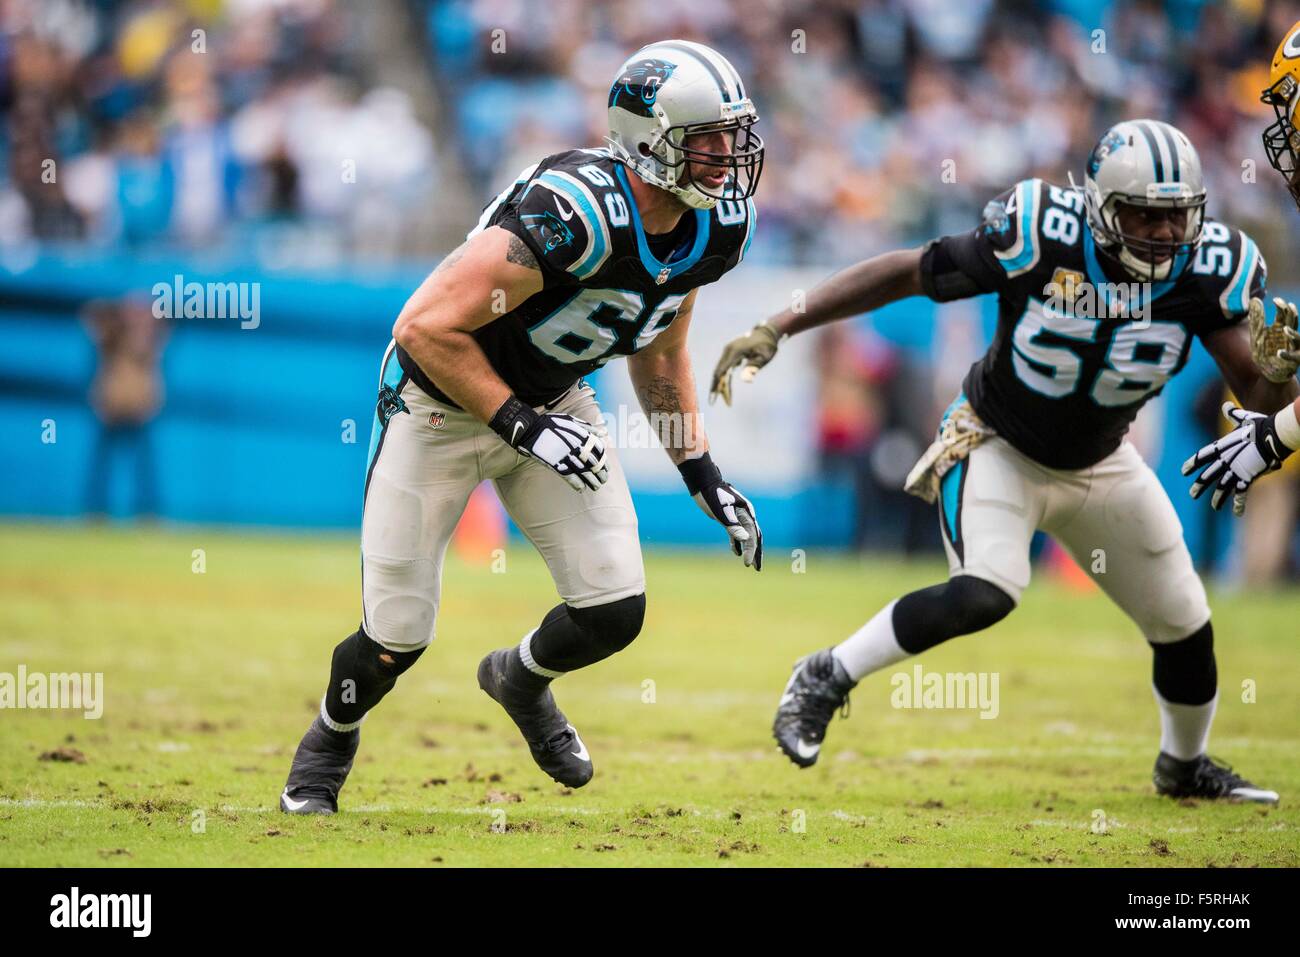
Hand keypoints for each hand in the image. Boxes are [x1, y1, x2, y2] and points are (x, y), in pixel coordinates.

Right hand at [490, 396, 609, 491]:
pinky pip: (569, 476)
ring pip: (584, 472)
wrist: (530, 429)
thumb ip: (588, 428)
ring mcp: (566, 456)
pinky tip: (581, 489)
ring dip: (591, 481)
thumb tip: (603, 433)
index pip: (600, 452)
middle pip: (594, 464)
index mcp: (582, 435)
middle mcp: (576, 446)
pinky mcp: (555, 463)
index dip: (605, 462)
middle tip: (603, 481)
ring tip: (595, 487)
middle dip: (600, 474)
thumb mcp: (572, 421)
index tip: (607, 469)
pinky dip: (576, 483)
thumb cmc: (551, 424)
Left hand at [694, 479, 762, 568]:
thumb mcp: (722, 512)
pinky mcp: (728, 518)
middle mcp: (745, 515)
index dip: (752, 551)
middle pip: (754, 537)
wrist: (703, 483)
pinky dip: (736, 543)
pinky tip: (735, 552)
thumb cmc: (713, 495)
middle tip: (757, 568)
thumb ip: (733, 526)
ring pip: (746, 536)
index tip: (747, 564)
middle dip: (756, 553)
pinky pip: (736, 533)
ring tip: (749, 564)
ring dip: (748, 549)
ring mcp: (737, 517)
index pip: (753, 536)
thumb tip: (745, 540)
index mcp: (747, 513)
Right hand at [709, 320, 780, 405]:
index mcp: (734, 351)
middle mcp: (728, 350)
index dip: (716, 385)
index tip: (713, 397)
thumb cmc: (767, 345)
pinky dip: (725, 378)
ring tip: (722, 399)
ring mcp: (728, 351)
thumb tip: (746, 381)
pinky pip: (725, 367)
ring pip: (721, 370)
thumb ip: (753, 368)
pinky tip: (726, 389)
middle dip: (716, 387)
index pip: (721, 371)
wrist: (768, 332)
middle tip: (713, 402)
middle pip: (718, 372)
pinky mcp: (730, 353)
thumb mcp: (763, 357)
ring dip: (720, 384)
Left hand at [1181, 402, 1290, 515]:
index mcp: (1222, 447)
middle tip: (1192, 494)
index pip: (1202, 456)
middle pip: (1208, 476)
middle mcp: (1225, 460)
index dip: (1193, 464)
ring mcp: (1235, 470)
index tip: (1183, 471)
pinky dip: (1239, 503)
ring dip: (1217, 498)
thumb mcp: (1244, 418)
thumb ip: (1233, 414)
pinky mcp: (1248, 477)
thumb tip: (1227, 405)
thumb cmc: (1260, 425)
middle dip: (1200, 485)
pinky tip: (1236, 513)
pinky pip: (1242, 493)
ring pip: (1222, 487)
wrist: (1273, 435)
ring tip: (1213, 506)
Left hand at [1248, 297, 1299, 383]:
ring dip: (1292, 334)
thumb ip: (1257, 320)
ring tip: (1284, 328)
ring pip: (1297, 339)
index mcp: (1281, 329)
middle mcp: (1289, 337)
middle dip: (1292, 315)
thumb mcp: (1258, 335)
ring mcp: (1293, 348)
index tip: (1276, 299)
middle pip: (1293, 323)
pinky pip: (1291, 357)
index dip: (1282, 306)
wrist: (1268, 372)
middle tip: (1289, 306)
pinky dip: (1286, 354)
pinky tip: (1279, 352)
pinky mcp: (1293, 362)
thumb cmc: (1265, 352)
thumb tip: (1254, 300)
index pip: (1284, 315)